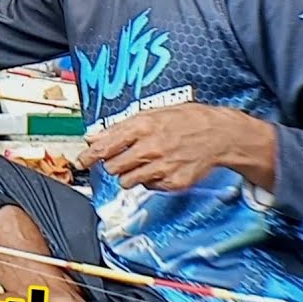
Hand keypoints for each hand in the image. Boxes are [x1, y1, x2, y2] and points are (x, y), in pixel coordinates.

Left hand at [77, 103, 275, 190]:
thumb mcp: (153, 113)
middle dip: (114, 164)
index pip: (107, 145)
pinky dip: (149, 181)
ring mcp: (162, 167)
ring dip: (130, 174)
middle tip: (124, 157)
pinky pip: (148, 187)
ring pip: (127, 181)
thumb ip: (121, 127)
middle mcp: (151, 148)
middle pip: (113, 167)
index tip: (81, 161)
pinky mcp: (173, 183)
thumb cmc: (187, 120)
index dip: (90, 155)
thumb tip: (94, 137)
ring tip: (144, 162)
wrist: (221, 135)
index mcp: (143, 126)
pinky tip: (160, 168)